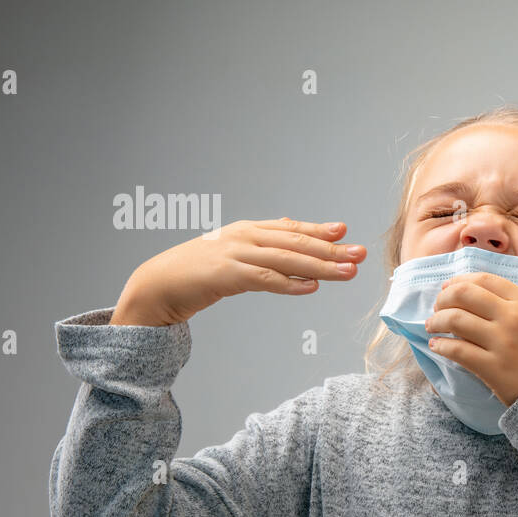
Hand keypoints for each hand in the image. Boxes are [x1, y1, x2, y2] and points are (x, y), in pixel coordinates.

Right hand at [109, 218, 364, 325]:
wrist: (158, 285)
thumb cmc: (199, 273)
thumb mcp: (236, 256)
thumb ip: (266, 251)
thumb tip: (299, 244)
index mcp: (248, 230)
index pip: (290, 229)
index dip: (318, 230)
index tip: (345, 232)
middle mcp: (244, 237)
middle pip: (295, 243)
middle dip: (330, 249)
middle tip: (360, 254)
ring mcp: (234, 254)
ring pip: (286, 260)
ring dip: (320, 266)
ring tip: (347, 272)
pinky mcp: (225, 275)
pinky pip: (264, 279)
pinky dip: (290, 283)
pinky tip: (311, 287)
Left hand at [424, 271, 517, 406]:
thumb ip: (517, 305)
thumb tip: (479, 297)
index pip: (485, 279)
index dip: (460, 280)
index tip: (448, 287)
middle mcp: (513, 317)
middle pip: (465, 294)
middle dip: (444, 298)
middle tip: (437, 306)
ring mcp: (501, 342)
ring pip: (456, 320)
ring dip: (437, 320)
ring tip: (431, 325)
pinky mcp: (492, 367)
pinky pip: (456, 350)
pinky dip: (440, 345)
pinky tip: (436, 345)